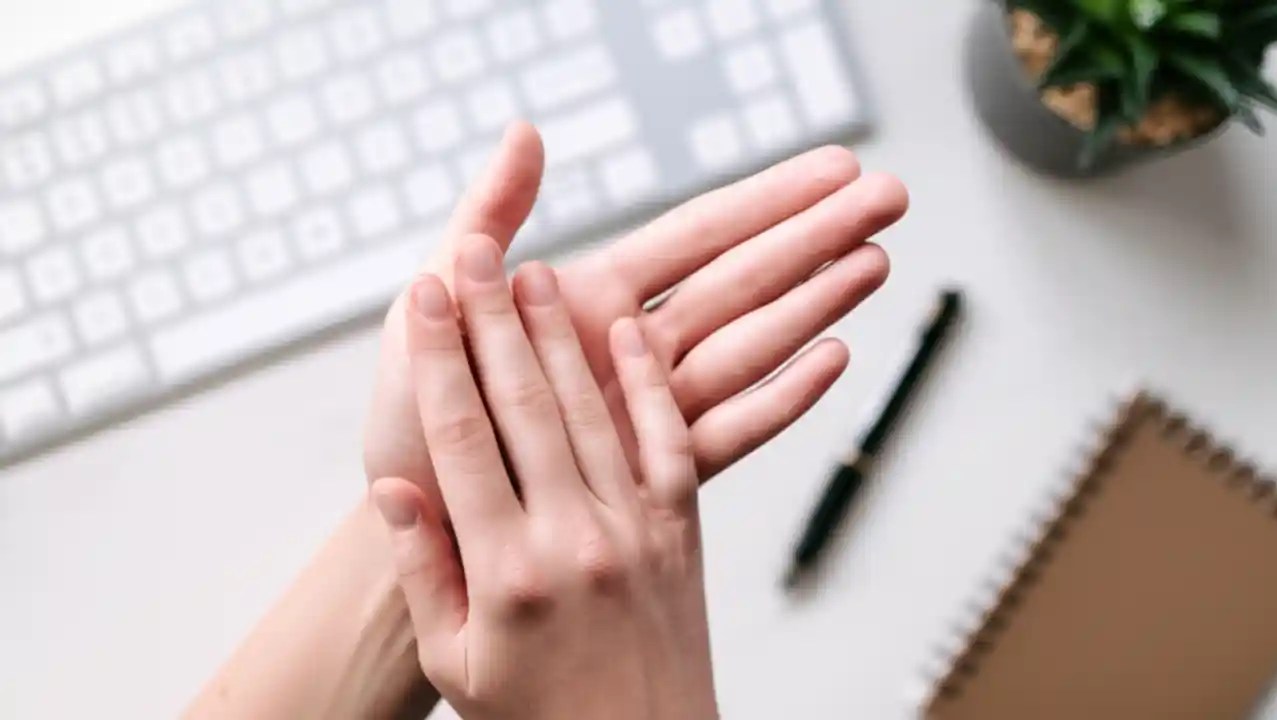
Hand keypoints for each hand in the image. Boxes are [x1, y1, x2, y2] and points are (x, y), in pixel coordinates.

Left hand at [364, 123, 907, 501]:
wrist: (412, 537)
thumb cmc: (408, 422)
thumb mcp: (431, 309)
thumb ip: (485, 222)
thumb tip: (528, 132)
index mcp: (583, 302)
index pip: (696, 234)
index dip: (767, 197)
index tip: (833, 165)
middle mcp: (624, 350)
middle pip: (741, 279)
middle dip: (815, 235)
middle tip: (889, 195)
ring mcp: (644, 412)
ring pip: (748, 344)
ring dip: (814, 302)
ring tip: (876, 261)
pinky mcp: (651, 477)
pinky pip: (727, 432)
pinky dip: (779, 399)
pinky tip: (832, 360)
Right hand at [372, 247, 717, 719]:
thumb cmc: (541, 718)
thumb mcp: (459, 662)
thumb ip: (428, 572)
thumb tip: (394, 492)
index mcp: (505, 571)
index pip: (460, 439)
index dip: (435, 359)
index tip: (419, 297)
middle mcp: (572, 537)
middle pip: (524, 405)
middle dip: (491, 319)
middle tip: (470, 253)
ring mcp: (633, 528)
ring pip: (592, 408)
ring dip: (561, 335)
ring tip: (533, 269)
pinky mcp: (682, 528)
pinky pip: (668, 439)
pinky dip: (648, 381)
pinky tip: (630, 329)